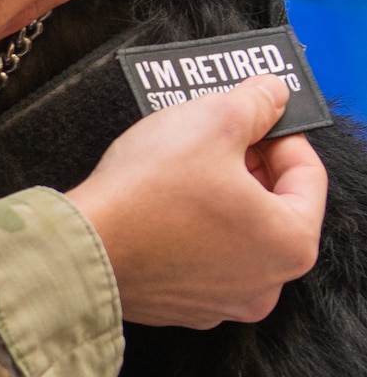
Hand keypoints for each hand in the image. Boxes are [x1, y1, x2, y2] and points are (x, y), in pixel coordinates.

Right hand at [69, 76, 327, 327]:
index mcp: (289, 242)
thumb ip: (256, 102)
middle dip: (247, 159)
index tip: (254, 113)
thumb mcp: (215, 119)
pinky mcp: (185, 301)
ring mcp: (223, 297)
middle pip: (273, 202)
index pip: (308, 173)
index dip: (280, 131)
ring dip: (221, 188)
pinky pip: (203, 250)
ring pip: (238, 227)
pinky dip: (194, 220)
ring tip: (186, 155)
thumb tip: (272, 94)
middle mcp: (266, 282)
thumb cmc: (152, 188)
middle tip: (218, 129)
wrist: (86, 243)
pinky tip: (165, 193)